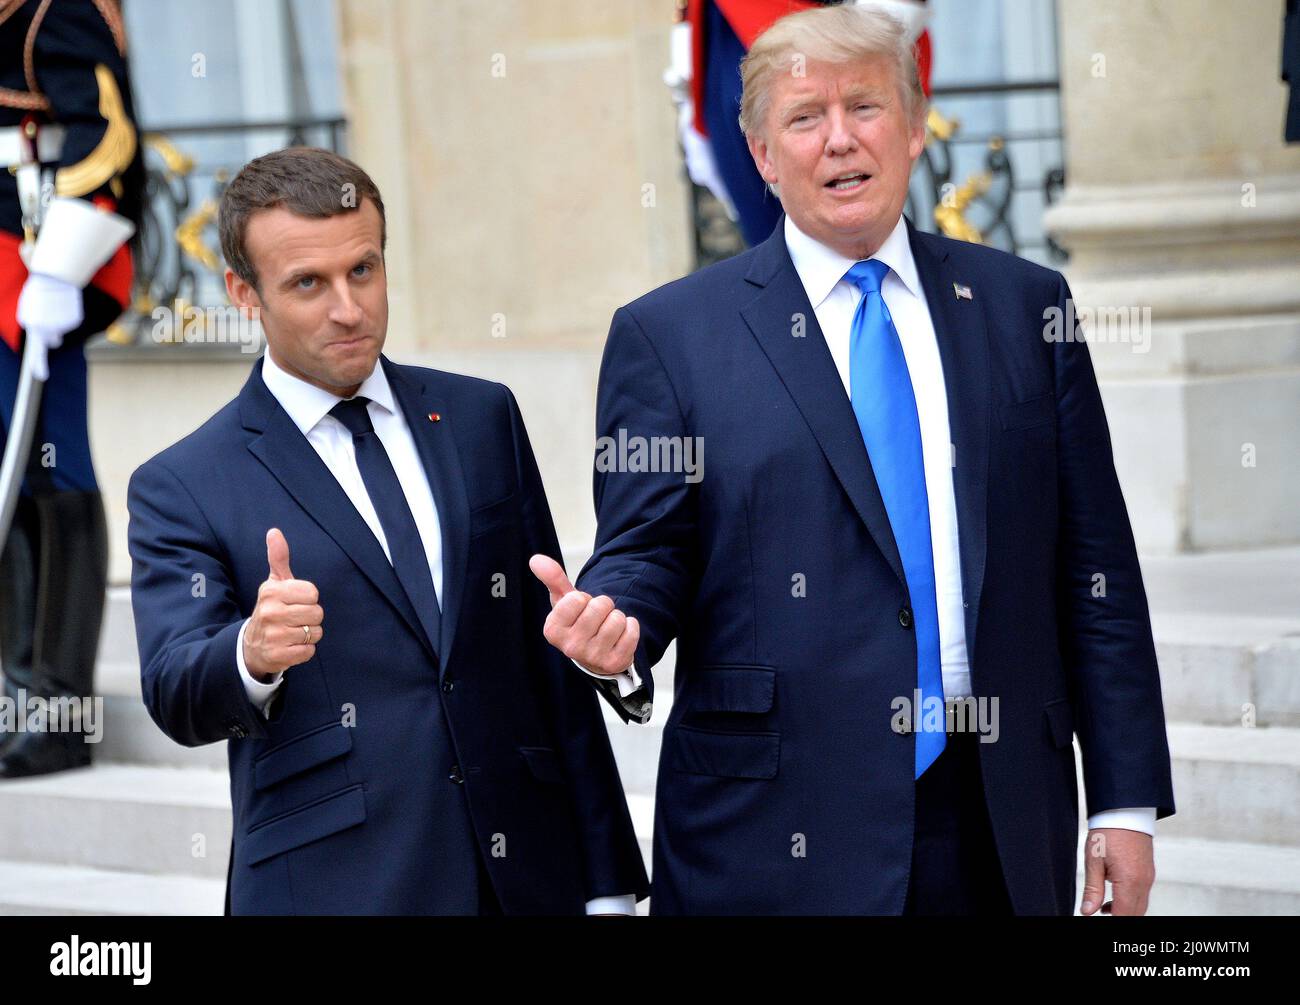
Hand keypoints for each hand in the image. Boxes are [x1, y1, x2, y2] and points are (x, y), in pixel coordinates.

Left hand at [16, 273, 83, 380]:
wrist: (54, 277)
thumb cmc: (38, 290)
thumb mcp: (29, 307)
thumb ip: (35, 325)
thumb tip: (53, 341)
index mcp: (33, 325)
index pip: (37, 350)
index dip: (39, 364)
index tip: (41, 375)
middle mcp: (48, 328)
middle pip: (52, 342)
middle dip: (50, 342)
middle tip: (46, 350)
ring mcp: (62, 325)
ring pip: (61, 331)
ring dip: (58, 322)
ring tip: (54, 306)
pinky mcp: (74, 320)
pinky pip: (70, 323)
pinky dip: (68, 316)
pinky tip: (64, 304)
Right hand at [243, 528, 323, 681]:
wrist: (251, 645)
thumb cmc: (271, 609)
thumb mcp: (274, 583)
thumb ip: (278, 558)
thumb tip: (274, 532)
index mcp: (272, 592)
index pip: (313, 592)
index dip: (309, 598)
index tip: (296, 602)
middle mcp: (271, 612)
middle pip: (317, 613)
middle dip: (311, 618)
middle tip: (295, 619)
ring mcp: (274, 636)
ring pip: (315, 633)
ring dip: (309, 635)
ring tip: (293, 632)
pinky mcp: (279, 656)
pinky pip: (309, 651)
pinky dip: (304, 650)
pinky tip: (291, 646)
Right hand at [528, 554, 638, 676]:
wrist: (595, 652)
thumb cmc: (578, 621)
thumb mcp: (563, 600)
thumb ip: (553, 578)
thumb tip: (536, 559)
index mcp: (553, 630)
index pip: (577, 598)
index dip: (583, 598)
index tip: (580, 610)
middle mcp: (570, 647)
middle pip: (600, 606)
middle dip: (602, 606)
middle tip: (596, 618)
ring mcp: (592, 657)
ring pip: (617, 619)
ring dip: (616, 617)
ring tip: (606, 627)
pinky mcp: (614, 663)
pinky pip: (631, 631)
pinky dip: (630, 628)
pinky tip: (619, 637)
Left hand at [1080, 828, 1154, 915]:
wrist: (1125, 811)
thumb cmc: (1108, 833)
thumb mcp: (1094, 861)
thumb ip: (1093, 889)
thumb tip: (1088, 911)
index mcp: (1130, 881)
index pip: (1123, 915)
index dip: (1112, 921)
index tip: (1100, 919)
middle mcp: (1144, 882)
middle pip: (1135, 914)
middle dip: (1120, 918)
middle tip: (1101, 914)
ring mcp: (1148, 877)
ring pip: (1140, 906)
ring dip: (1125, 911)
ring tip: (1104, 908)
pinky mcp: (1148, 872)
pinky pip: (1142, 895)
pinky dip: (1130, 901)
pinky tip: (1114, 896)